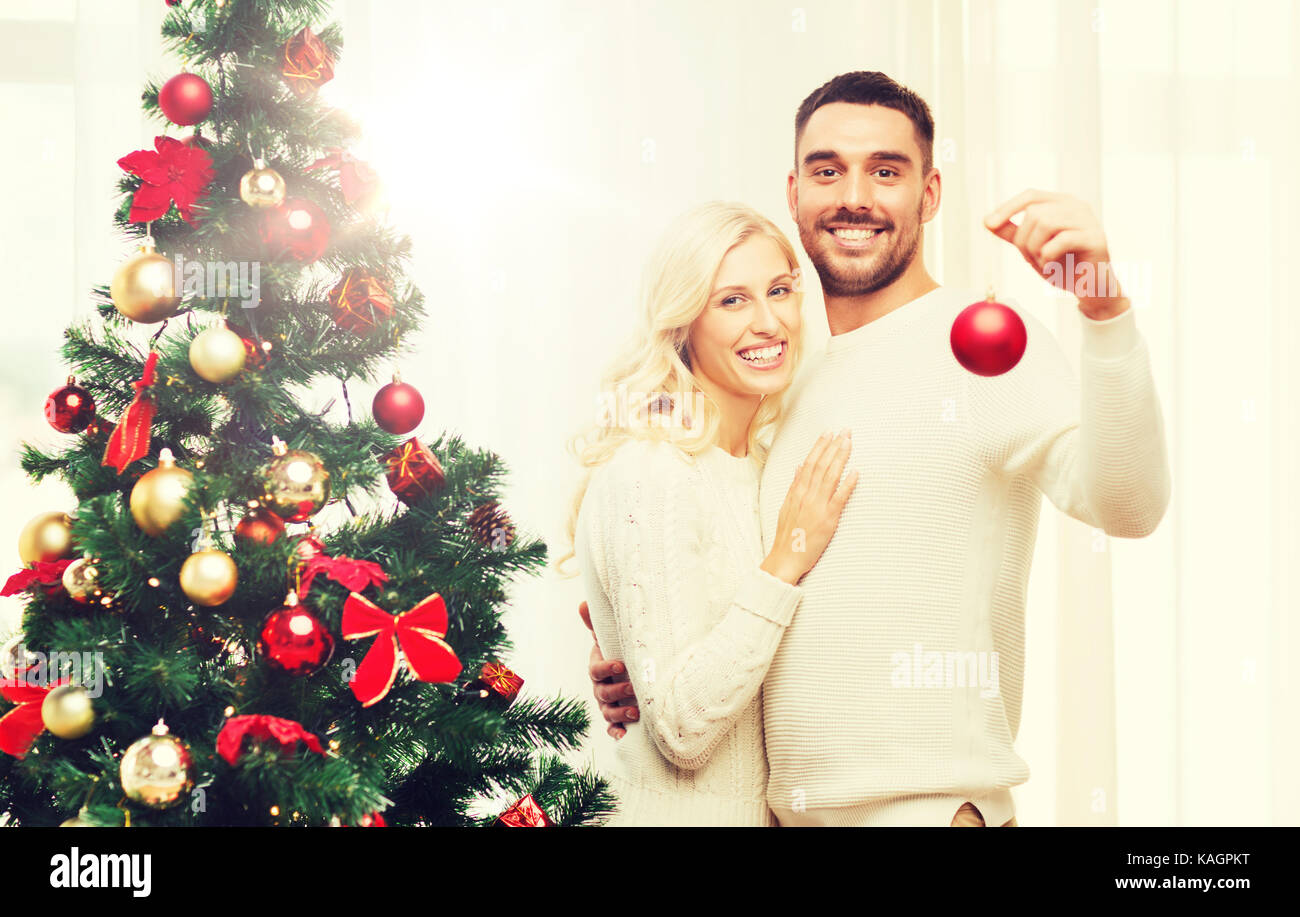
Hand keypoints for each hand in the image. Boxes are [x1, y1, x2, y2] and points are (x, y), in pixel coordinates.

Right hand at [579, 600, 637, 738]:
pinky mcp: (617, 718)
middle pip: (602, 694)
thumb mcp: (610, 637)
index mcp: (598, 669)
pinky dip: (617, 733)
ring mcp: (608, 704)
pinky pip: (613, 729)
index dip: (605, 669)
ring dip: (619, 714)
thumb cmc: (618, 652)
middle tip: (633, 689)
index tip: (619, 665)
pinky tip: (624, 737)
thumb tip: (582, 603)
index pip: (596, 670)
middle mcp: (600, 688)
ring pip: (608, 712)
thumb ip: (596, 623)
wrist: (628, 670)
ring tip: (635, 712)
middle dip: (617, 692)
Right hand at [762, 430, 858, 584]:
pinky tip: (855, 472)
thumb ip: (794, 485)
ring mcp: (818, 506)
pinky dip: (847, 484)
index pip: (810, 462)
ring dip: (840, 457)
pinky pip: (839, 498)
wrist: (786, 557)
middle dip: (834, 446)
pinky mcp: (828, 519)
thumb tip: (800, 466)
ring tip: (849, 443)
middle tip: (845, 431)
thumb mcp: (786, 506)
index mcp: (797, 492)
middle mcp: (807, 495)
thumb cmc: (787, 535)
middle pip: (821, 465)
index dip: (820, 446)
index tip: (829, 433)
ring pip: (830, 476)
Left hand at [983, 189, 1129, 319]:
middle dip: (1024, 240)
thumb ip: (1013, 234)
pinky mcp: (1095, 238)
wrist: (1089, 288)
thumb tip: (987, 221)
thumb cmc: (1062, 265)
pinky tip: (1052, 267)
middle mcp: (1076, 206)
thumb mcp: (1031, 248)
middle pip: (1034, 212)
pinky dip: (1048, 257)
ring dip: (1035, 249)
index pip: (1030, 195)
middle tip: (1033, 259)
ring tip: (1043, 264)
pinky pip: (1060, 240)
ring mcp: (1088, 220)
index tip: (988, 224)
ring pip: (1045, 223)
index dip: (1007, 208)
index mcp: (1061, 203)